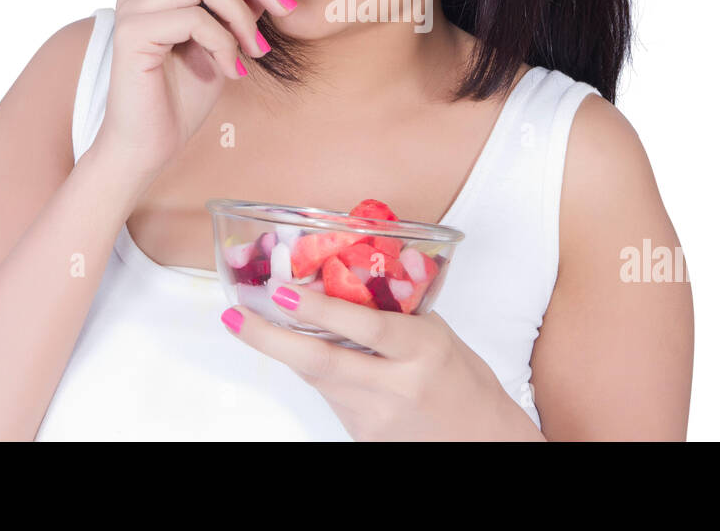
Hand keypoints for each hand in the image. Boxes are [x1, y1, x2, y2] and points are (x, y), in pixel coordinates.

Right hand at [91, 0, 295, 187]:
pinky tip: (231, 70)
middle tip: (283, 8)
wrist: (148, 145)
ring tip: (254, 48)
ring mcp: (134, 9)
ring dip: (241, 13)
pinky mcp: (132, 34)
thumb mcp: (224, 41)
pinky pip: (193, 18)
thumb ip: (239, 7)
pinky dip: (224, 43)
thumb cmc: (183, 96)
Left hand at [220, 285, 544, 440]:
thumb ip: (396, 312)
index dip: (321, 308)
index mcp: (422, 350)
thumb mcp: (439, 337)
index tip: (283, 291)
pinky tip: (298, 351)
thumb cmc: (465, 382)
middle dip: (272, 338)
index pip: (366, 327)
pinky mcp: (363, 435)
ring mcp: (376, 416)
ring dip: (283, 349)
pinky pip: (330, 396)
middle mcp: (397, 385)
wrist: (482, 441)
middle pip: (322, 361)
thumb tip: (349, 278)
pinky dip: (313, 370)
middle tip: (237, 315)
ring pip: (317, 378)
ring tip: (249, 324)